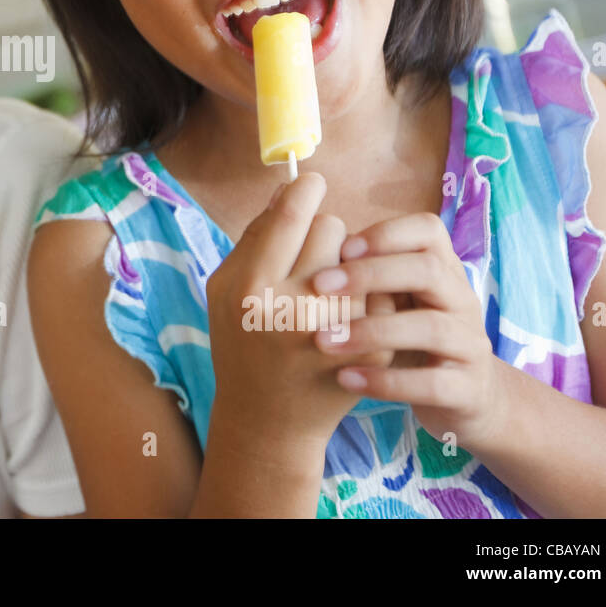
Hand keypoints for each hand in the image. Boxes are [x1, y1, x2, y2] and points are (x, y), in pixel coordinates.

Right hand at [205, 173, 394, 449]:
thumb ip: (254, 238)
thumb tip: (289, 189)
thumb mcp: (224, 290)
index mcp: (251, 288)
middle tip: (312, 256)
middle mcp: (293, 309)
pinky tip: (350, 318)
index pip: (292, 215)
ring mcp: (337, 333)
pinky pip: (382, 294)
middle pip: (332, 229)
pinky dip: (368, 298)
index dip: (306, 191)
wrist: (267, 422)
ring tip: (330, 290)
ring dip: (350, 265)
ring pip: (362, 259)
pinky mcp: (370, 352)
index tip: (313, 184)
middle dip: (324, 234)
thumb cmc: (240, 344)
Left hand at [310, 212, 507, 451]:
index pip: (429, 230)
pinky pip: (432, 383)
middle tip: (319, 286)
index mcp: (443, 270)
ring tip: (323, 341)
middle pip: (428, 270)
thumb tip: (310, 241)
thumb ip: (367, 274)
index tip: (341, 247)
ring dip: (372, 331)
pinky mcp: (468, 390)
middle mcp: (462, 301)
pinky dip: (386, 381)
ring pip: (431, 327)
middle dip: (371, 274)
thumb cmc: (407, 338)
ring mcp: (470, 346)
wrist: (460, 398)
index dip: (386, 234)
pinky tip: (346, 378)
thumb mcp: (392, 300)